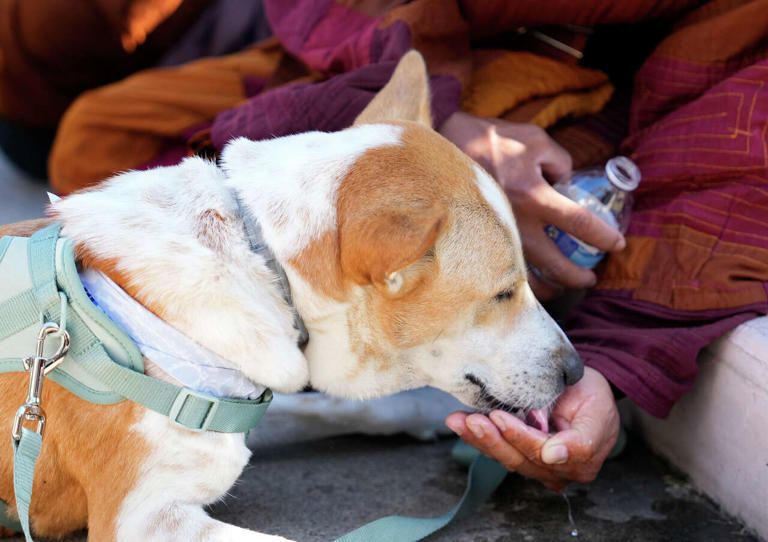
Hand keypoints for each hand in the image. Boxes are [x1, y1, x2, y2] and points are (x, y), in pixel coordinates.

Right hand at [439, 111, 624, 299]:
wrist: (440, 149)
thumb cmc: (489, 139)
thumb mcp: (534, 139)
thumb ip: (560, 162)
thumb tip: (566, 185)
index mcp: (532, 195)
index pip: (579, 224)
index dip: (603, 237)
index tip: (616, 245)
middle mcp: (515, 223)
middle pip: (556, 265)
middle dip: (578, 277)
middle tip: (588, 278)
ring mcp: (493, 238)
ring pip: (527, 280)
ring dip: (549, 289)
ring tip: (559, 287)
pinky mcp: (476, 243)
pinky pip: (500, 274)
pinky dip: (517, 284)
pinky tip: (526, 285)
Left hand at [445, 367, 619, 491]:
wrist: (584, 390)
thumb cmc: (593, 398)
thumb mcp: (597, 412)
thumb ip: (581, 440)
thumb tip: (553, 456)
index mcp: (579, 462)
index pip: (542, 453)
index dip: (520, 437)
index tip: (500, 418)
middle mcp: (556, 470)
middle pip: (519, 458)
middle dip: (493, 440)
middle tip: (472, 420)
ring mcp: (536, 464)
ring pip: (504, 456)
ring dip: (479, 439)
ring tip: (459, 421)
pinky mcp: (519, 454)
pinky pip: (498, 449)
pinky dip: (478, 437)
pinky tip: (460, 424)